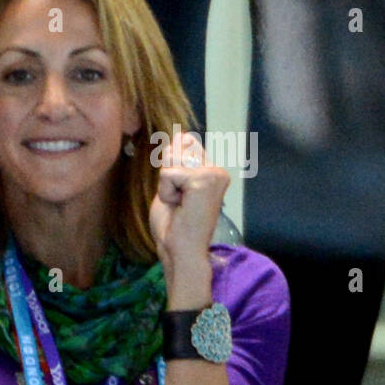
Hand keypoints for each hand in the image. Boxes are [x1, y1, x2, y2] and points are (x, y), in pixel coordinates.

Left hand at [149, 131, 227, 305]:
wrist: (177, 250)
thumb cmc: (173, 225)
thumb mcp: (170, 187)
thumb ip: (175, 162)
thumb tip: (181, 135)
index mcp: (212, 171)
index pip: (184, 144)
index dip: (171, 166)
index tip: (178, 194)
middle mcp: (218, 170)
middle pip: (177, 148)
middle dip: (167, 176)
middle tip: (177, 201)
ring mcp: (215, 174)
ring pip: (172, 161)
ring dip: (166, 186)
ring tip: (179, 204)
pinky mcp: (206, 180)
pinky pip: (169, 174)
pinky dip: (167, 192)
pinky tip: (180, 206)